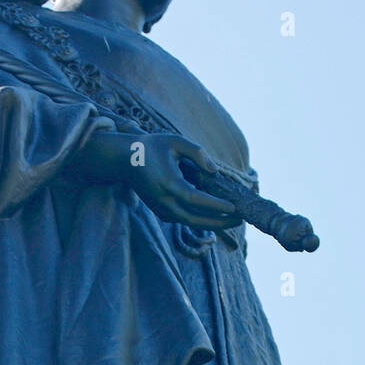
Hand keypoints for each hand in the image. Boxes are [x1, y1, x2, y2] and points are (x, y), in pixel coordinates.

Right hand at [71, 131, 242, 234]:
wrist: (124, 161)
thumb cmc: (152, 147)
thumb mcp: (175, 141)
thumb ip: (198, 153)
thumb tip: (214, 172)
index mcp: (168, 183)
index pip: (196, 200)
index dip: (216, 206)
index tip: (234, 208)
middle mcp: (164, 201)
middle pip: (195, 219)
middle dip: (219, 222)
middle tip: (239, 219)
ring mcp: (161, 209)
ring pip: (190, 222)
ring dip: (212, 223)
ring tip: (232, 220)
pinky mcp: (161, 212)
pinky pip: (184, 219)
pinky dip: (201, 219)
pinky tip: (216, 216)